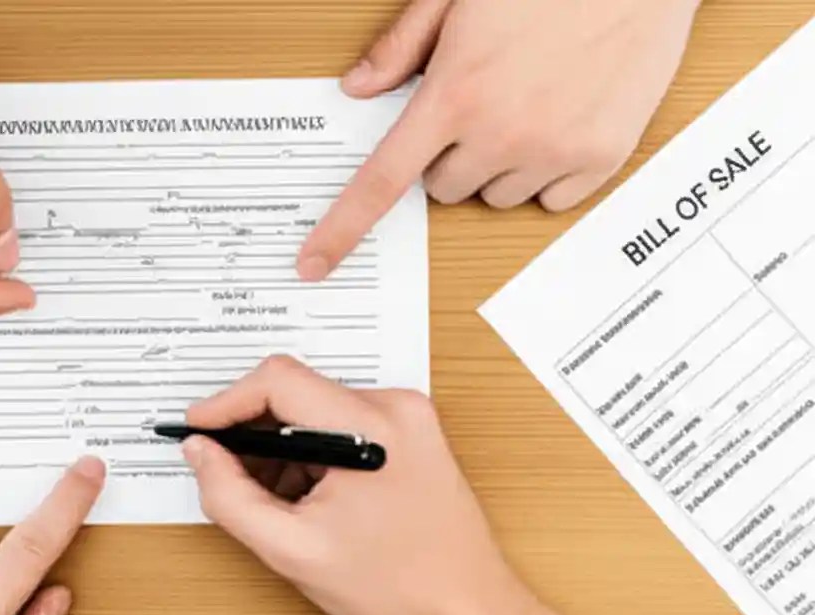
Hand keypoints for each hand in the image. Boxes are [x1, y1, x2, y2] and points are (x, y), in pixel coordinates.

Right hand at [182, 356, 508, 614]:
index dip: (227, 403)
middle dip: (255, 434)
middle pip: (297, 392)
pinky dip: (314, 455)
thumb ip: (229, 495)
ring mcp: (410, 419)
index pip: (279, 381)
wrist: (465, 612)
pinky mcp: (413, 433)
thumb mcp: (290, 548)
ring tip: (280, 504)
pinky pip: (343, 425)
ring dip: (286, 449)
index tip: (200, 429)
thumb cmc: (395, 588)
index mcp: (371, 427)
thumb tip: (200, 453)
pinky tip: (311, 500)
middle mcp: (397, 409)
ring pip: (317, 411)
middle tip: (230, 476)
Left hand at [297, 0, 701, 279]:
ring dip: (498, 165)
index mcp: (455, 95)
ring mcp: (554, 150)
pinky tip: (561, 119)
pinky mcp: (601, 158)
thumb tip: (357, 88)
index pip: (382, 181)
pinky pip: (550, 200)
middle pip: (443, 189)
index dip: (342, 229)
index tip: (314, 265)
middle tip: (478, 106)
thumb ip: (402, 46)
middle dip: (448, 156)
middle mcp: (501, 133)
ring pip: (495, 196)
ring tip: (528, 102)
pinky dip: (547, 172)